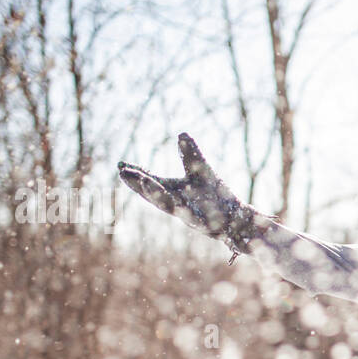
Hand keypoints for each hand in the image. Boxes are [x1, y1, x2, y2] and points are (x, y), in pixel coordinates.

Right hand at [117, 132, 275, 262]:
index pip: (150, 182)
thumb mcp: (201, 171)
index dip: (136, 175)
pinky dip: (186, 211)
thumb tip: (181, 133)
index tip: (120, 165)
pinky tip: (180, 204)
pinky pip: (195, 219)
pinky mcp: (205, 225)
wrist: (236, 219)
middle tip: (123, 173)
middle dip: (138, 184)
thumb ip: (190, 155)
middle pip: (153, 195)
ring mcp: (189, 216)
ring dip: (155, 195)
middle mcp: (176, 204)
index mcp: (172, 192)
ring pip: (170, 207)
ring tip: (144, 182)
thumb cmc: (215, 196)